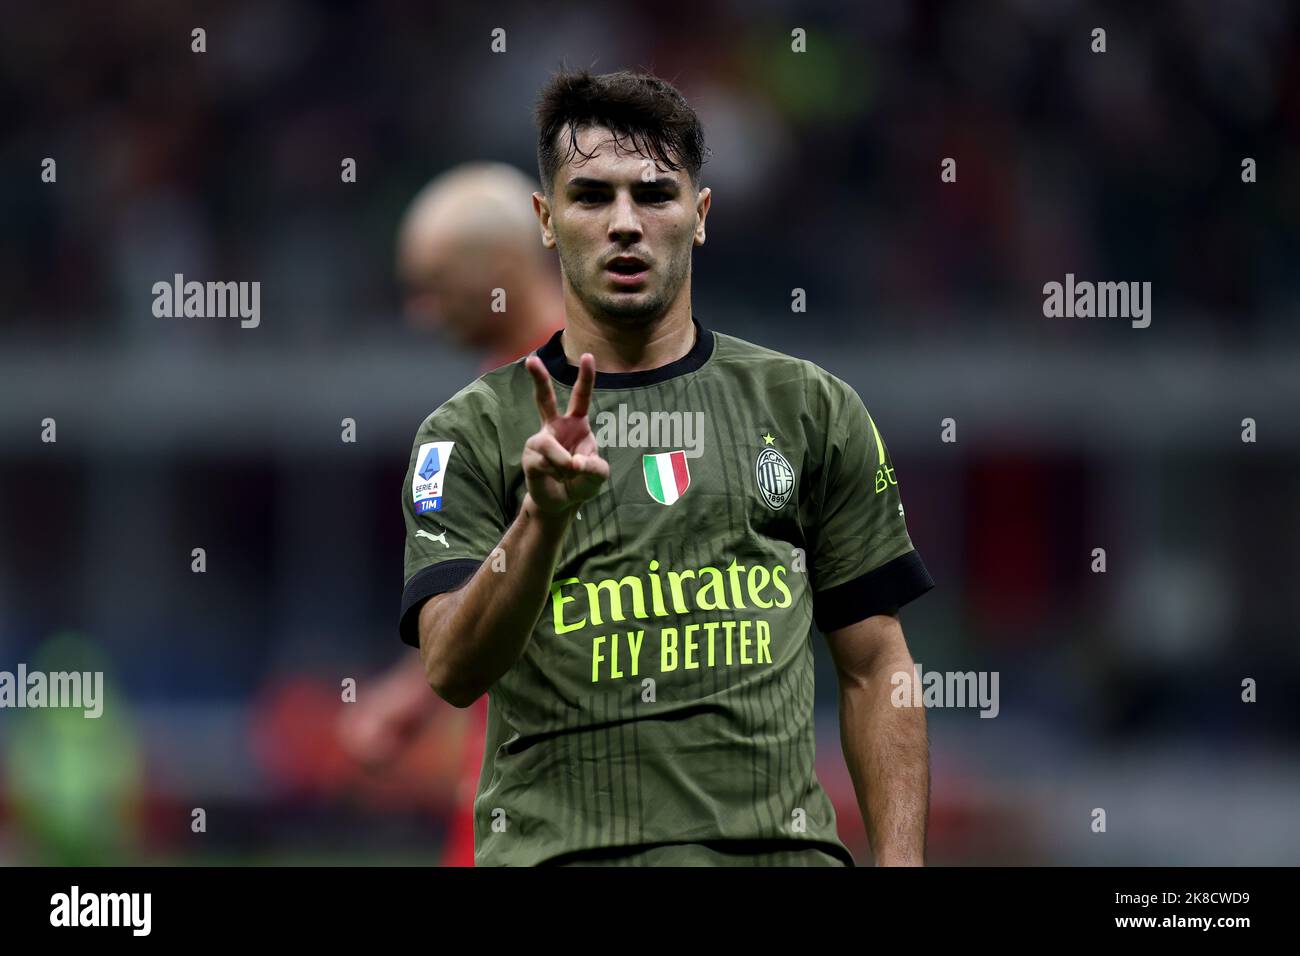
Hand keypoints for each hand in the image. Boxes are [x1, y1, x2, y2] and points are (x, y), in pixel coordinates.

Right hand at [522, 352, 609, 514]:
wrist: (562, 503)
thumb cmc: (582, 482)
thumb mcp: (598, 476)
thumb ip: (595, 467)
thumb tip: (574, 462)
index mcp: (577, 424)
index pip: (581, 397)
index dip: (586, 377)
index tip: (588, 356)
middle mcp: (556, 427)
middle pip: (545, 399)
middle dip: (538, 379)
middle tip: (531, 360)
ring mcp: (540, 441)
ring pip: (548, 444)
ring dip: (562, 461)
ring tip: (570, 471)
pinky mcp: (529, 457)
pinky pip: (542, 460)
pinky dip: (555, 470)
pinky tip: (556, 477)